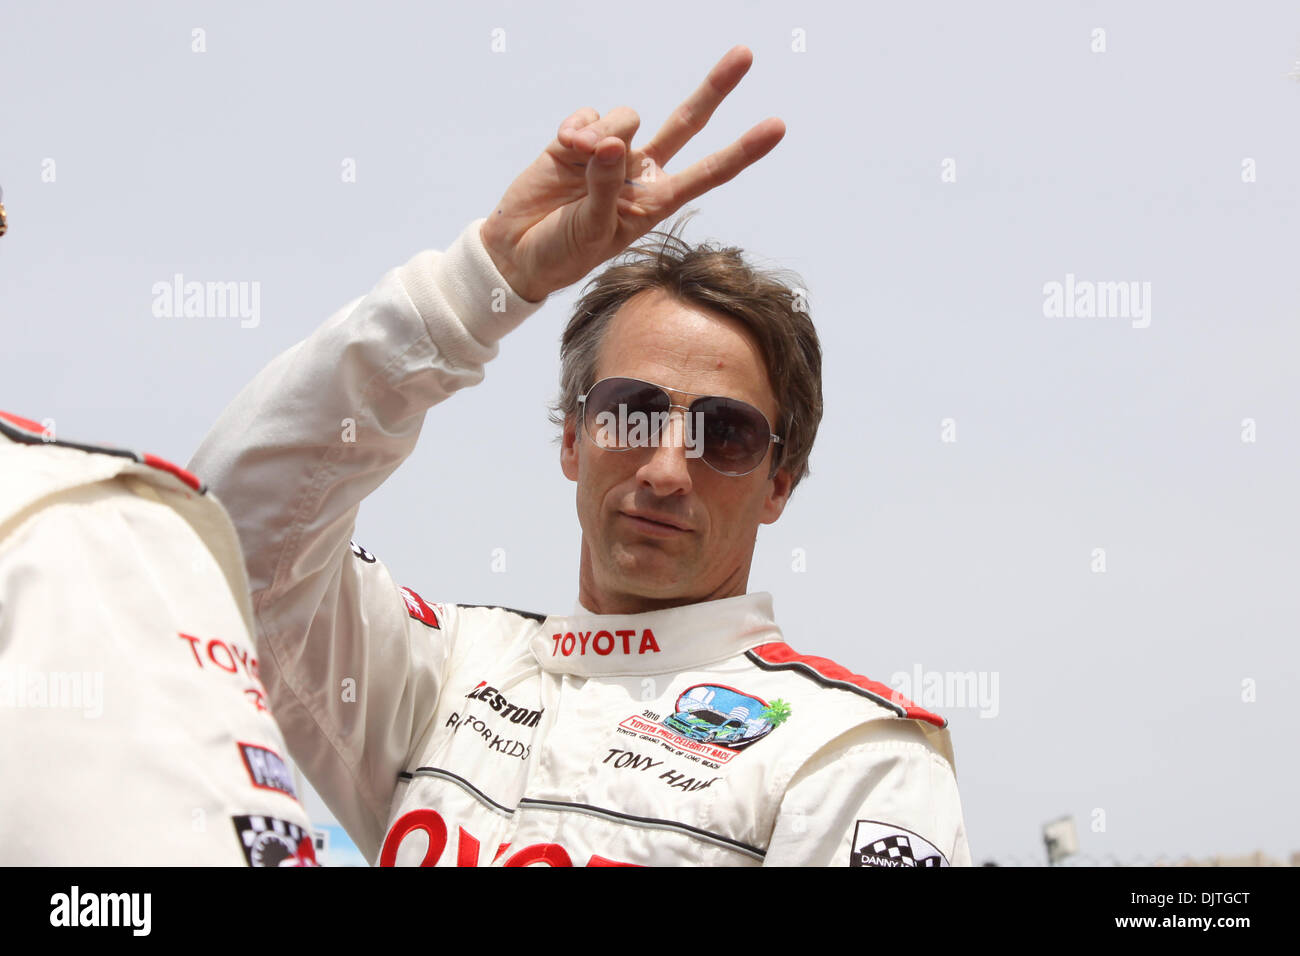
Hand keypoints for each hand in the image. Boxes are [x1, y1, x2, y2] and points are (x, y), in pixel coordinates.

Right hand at [479, 45, 784, 302]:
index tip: (777, 127)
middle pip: (686, 122)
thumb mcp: (590, 231)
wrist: (518, 252)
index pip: (708, 173)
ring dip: (602, 133)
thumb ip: (604, 186)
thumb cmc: (562, 253)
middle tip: (745, 54)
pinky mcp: (578, 139)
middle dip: (715, 88)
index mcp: (655, 202)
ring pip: (627, 116)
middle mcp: (640, 172)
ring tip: (576, 158)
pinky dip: (577, 126)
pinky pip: (590, 114)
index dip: (742, 150)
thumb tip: (611, 142)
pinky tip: (563, 148)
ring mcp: (611, 153)